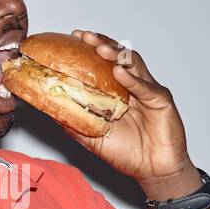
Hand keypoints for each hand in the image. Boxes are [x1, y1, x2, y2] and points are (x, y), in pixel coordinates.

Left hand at [66, 29, 192, 183]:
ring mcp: (147, 91)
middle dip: (101, 43)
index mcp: (117, 92)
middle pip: (117, 57)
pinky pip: (145, 86)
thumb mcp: (93, 138)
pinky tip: (119, 73)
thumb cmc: (128, 154)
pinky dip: (132, 79)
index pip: (102, 63)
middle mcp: (132, 86)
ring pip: (132, 64)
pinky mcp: (161, 100)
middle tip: (83, 37)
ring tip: (100, 48)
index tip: (72, 39)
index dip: (89, 49)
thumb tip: (48, 109)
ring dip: (116, 54)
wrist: (153, 172)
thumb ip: (74, 122)